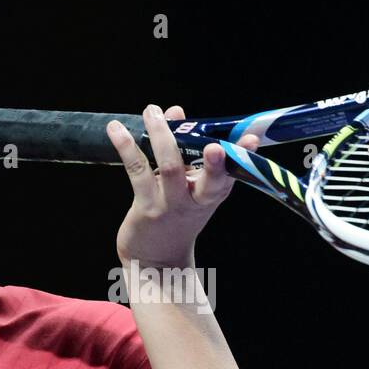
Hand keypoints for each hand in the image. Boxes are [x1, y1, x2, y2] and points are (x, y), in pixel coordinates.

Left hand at [107, 103, 260, 268]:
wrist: (155, 258)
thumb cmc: (175, 214)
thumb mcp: (188, 183)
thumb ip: (183, 145)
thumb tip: (174, 110)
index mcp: (213, 193)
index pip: (234, 172)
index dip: (243, 155)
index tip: (253, 138)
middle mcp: (197, 200)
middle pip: (211, 181)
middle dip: (215, 164)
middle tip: (214, 146)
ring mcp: (172, 205)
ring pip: (170, 168)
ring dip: (161, 137)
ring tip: (152, 111)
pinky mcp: (146, 207)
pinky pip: (137, 172)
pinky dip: (127, 148)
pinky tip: (116, 129)